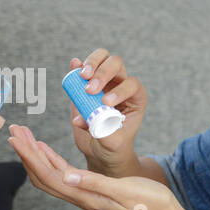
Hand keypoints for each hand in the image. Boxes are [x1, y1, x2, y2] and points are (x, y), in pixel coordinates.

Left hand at [8, 123, 180, 209]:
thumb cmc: (148, 202)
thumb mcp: (122, 190)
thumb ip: (94, 183)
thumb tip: (66, 178)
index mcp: (84, 195)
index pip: (48, 175)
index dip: (30, 157)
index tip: (17, 139)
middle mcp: (79, 195)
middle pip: (43, 173)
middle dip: (26, 152)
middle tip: (13, 130)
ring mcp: (83, 192)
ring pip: (50, 172)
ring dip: (35, 154)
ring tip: (23, 135)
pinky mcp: (90, 187)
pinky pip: (62, 172)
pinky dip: (50, 158)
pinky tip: (44, 149)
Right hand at [68, 49, 147, 173]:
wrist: (101, 151)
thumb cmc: (113, 147)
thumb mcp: (114, 144)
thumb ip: (104, 132)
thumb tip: (81, 119)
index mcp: (135, 98)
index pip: (132, 84)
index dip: (120, 90)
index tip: (105, 103)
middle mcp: (121, 85)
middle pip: (116, 64)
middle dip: (103, 73)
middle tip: (90, 89)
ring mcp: (104, 82)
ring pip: (102, 58)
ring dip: (92, 63)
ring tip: (82, 77)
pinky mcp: (86, 84)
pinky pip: (83, 68)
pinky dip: (77, 65)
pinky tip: (74, 65)